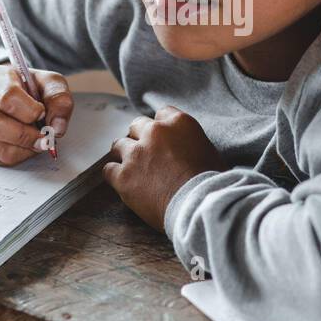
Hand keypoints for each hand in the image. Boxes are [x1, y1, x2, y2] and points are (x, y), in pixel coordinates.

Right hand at [0, 64, 72, 165]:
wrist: (7, 91)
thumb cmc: (28, 87)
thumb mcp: (48, 82)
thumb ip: (59, 98)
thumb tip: (57, 128)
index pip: (7, 98)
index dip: (30, 110)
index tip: (42, 112)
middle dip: (26, 135)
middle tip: (44, 136)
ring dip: (25, 149)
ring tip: (36, 138)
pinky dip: (18, 156)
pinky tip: (24, 143)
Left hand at [103, 106, 224, 231]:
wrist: (199, 206)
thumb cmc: (212, 183)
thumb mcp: (209, 152)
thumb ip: (192, 143)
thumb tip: (188, 152)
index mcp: (179, 123)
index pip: (162, 114)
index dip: (161, 128)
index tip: (162, 138)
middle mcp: (154, 132)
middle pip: (137, 126)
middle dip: (140, 137)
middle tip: (145, 153)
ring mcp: (136, 154)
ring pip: (119, 145)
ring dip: (125, 154)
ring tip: (132, 167)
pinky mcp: (123, 176)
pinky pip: (108, 170)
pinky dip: (114, 175)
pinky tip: (122, 182)